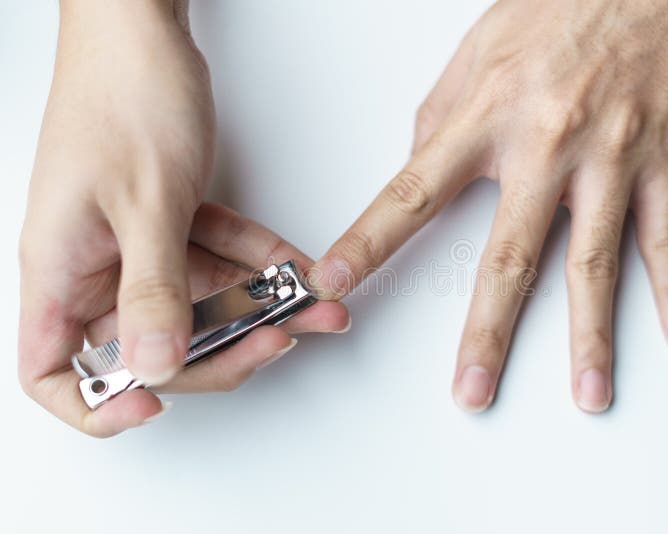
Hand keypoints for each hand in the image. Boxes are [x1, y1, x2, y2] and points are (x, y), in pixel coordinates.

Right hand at [18, 1, 348, 436]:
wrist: (144, 29)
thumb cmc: (123, 94)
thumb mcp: (147, 201)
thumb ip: (154, 291)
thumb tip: (153, 370)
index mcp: (60, 268)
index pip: (53, 370)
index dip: (97, 403)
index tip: (153, 406)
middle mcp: (95, 265)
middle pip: (154, 344)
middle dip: (222, 348)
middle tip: (278, 337)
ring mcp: (136, 243)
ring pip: (200, 300)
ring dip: (259, 303)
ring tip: (315, 303)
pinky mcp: (170, 219)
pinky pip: (219, 257)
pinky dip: (258, 262)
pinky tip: (298, 268)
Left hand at [313, 0, 667, 412]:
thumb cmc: (556, 10)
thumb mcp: (475, 53)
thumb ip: (438, 119)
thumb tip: (411, 171)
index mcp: (486, 119)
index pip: (412, 193)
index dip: (369, 242)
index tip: (334, 284)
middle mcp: (545, 145)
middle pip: (510, 255)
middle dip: (488, 330)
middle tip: (472, 388)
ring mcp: (607, 160)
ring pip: (593, 263)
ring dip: (591, 337)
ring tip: (587, 392)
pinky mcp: (660, 163)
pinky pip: (665, 239)